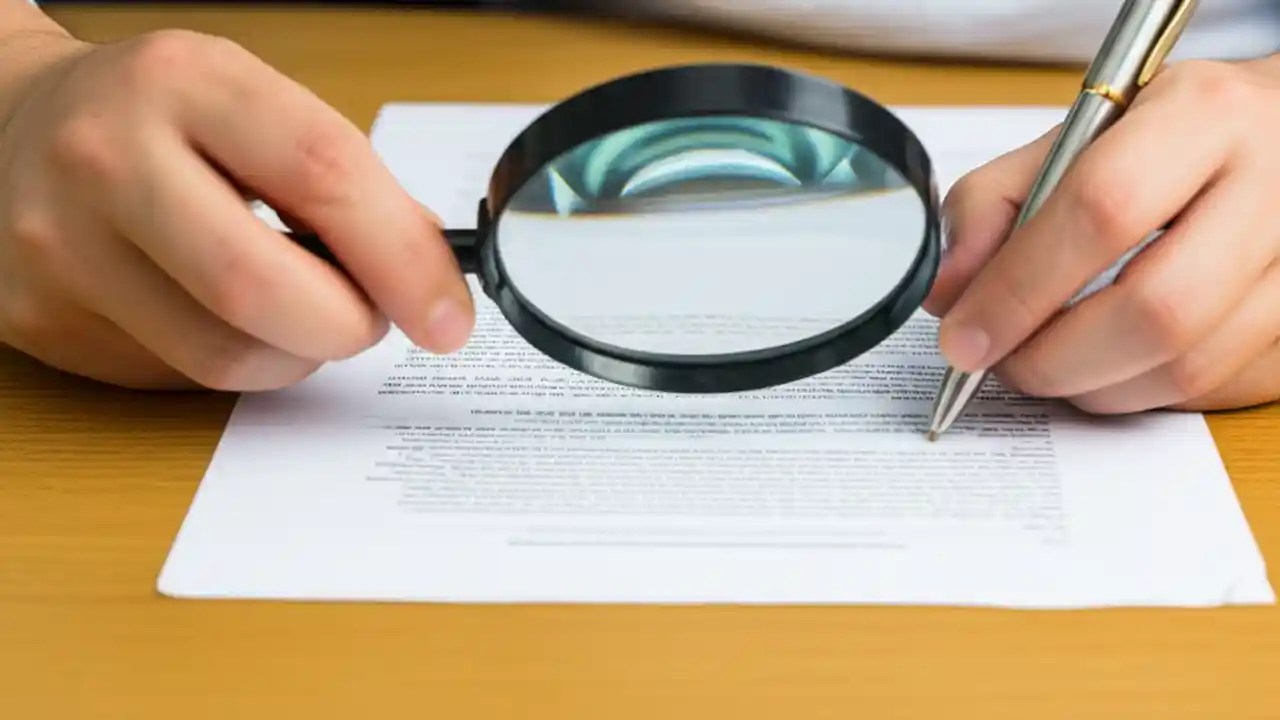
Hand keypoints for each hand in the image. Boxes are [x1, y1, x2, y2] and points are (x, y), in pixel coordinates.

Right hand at [0, 29, 473, 390]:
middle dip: (347, 325)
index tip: (448, 313)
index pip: (323, 174)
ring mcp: (59, 247)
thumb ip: (344, 182)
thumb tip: (427, 280)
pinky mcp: (42, 320)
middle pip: (261, 289)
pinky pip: (178, 379)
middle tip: (368, 317)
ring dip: (295, 354)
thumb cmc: (158, 117)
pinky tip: (219, 315)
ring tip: (294, 310)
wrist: (8, 123)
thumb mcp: (250, 104)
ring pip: (224, 357)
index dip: (403, 259)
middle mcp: (105, 158)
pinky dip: (232, 362)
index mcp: (183, 82)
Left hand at [925, 55, 1279, 413]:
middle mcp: (1274, 185)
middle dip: (1052, 358)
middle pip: (1156, 310)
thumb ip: (995, 203)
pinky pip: (1214, 393)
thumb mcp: (1080, 135)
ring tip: (1048, 358)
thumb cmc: (1172, 138)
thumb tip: (947, 293)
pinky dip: (1141, 392)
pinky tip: (1110, 361)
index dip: (1019, 288)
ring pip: (1188, 369)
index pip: (1102, 211)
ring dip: (1091, 385)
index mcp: (1204, 115)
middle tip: (999, 360)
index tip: (962, 336)